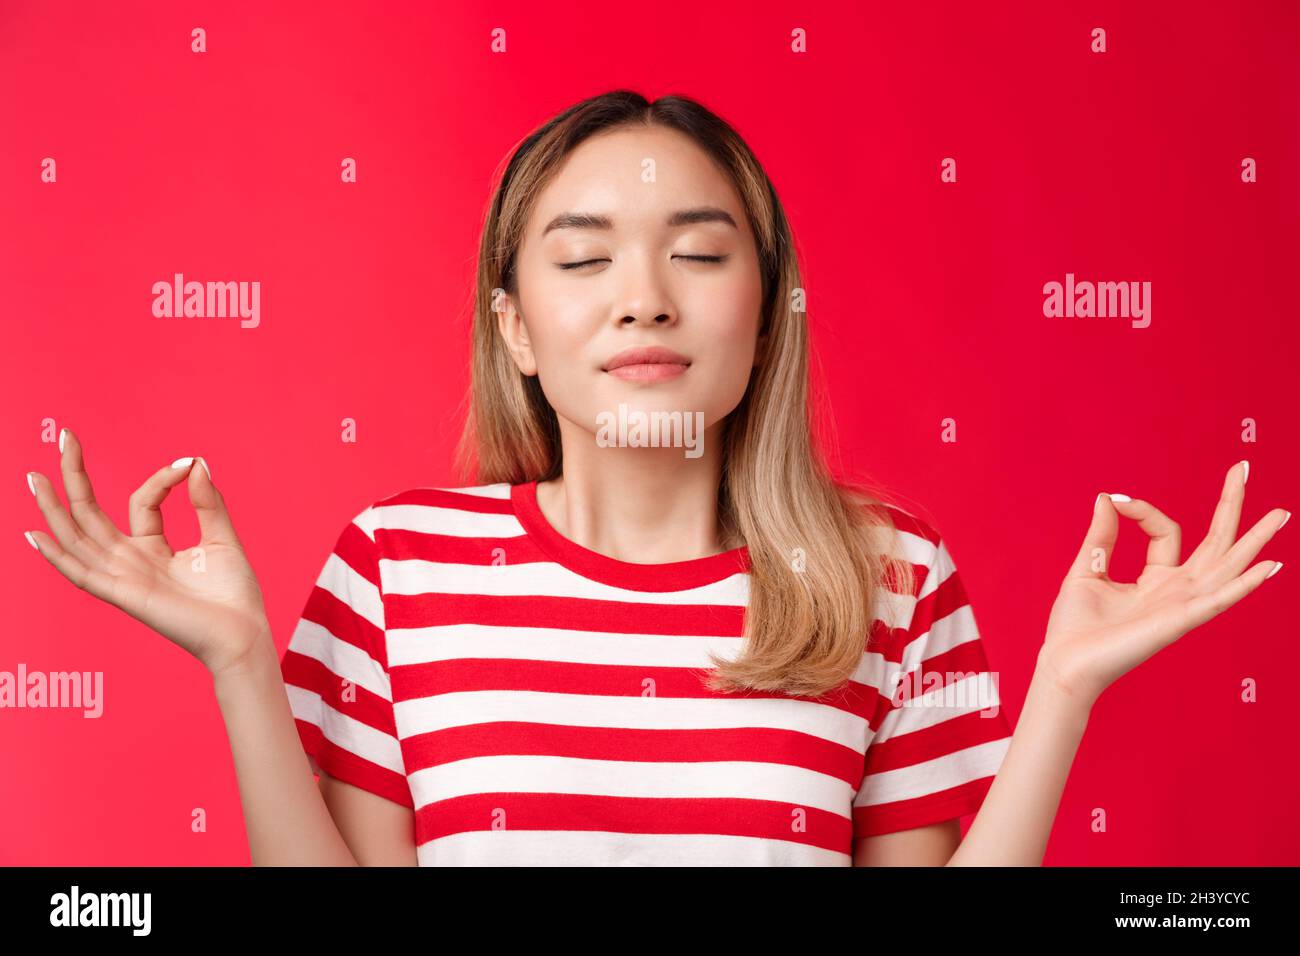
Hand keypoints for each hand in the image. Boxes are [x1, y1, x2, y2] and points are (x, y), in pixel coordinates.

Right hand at [24, 427, 270, 675]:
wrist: (242, 634)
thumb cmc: (233, 595)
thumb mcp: (222, 538)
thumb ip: (207, 502)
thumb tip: (195, 463)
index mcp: (153, 548)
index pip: (141, 501)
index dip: (162, 478)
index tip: (188, 464)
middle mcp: (131, 561)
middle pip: (91, 514)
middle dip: (75, 477)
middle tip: (64, 436)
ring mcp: (124, 578)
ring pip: (77, 538)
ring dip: (54, 508)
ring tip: (34, 476)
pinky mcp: (124, 595)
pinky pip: (82, 575)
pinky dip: (57, 557)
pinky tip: (34, 535)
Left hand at [1038, 461, 1286, 710]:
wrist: (1064, 663)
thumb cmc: (1074, 626)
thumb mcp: (1087, 569)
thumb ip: (1103, 536)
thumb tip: (1107, 498)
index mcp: (1155, 580)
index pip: (1166, 531)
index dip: (1143, 510)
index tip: (1115, 501)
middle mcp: (1176, 591)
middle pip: (1215, 543)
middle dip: (1230, 506)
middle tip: (1244, 468)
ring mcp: (1181, 606)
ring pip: (1226, 566)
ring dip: (1255, 541)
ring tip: (1281, 513)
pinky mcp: (1178, 621)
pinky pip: (1218, 600)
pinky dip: (1245, 583)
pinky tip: (1269, 567)